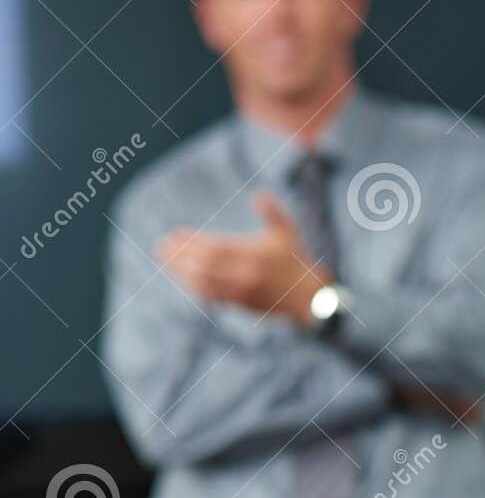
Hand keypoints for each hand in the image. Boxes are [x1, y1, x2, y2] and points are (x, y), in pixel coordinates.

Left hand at [157, 191, 330, 324]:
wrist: (309, 299)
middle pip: (205, 265)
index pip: (215, 247)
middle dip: (180, 255)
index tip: (175, 234)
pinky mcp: (241, 304)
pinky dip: (195, 286)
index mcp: (255, 254)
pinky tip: (183, 277)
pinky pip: (212, 296)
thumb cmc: (296, 261)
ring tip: (165, 260)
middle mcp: (246, 274)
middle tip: (161, 246)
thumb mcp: (288, 232)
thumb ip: (272, 212)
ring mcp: (242, 291)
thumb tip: (257, 194)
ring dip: (181, 272)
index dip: (192, 241)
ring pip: (204, 282)